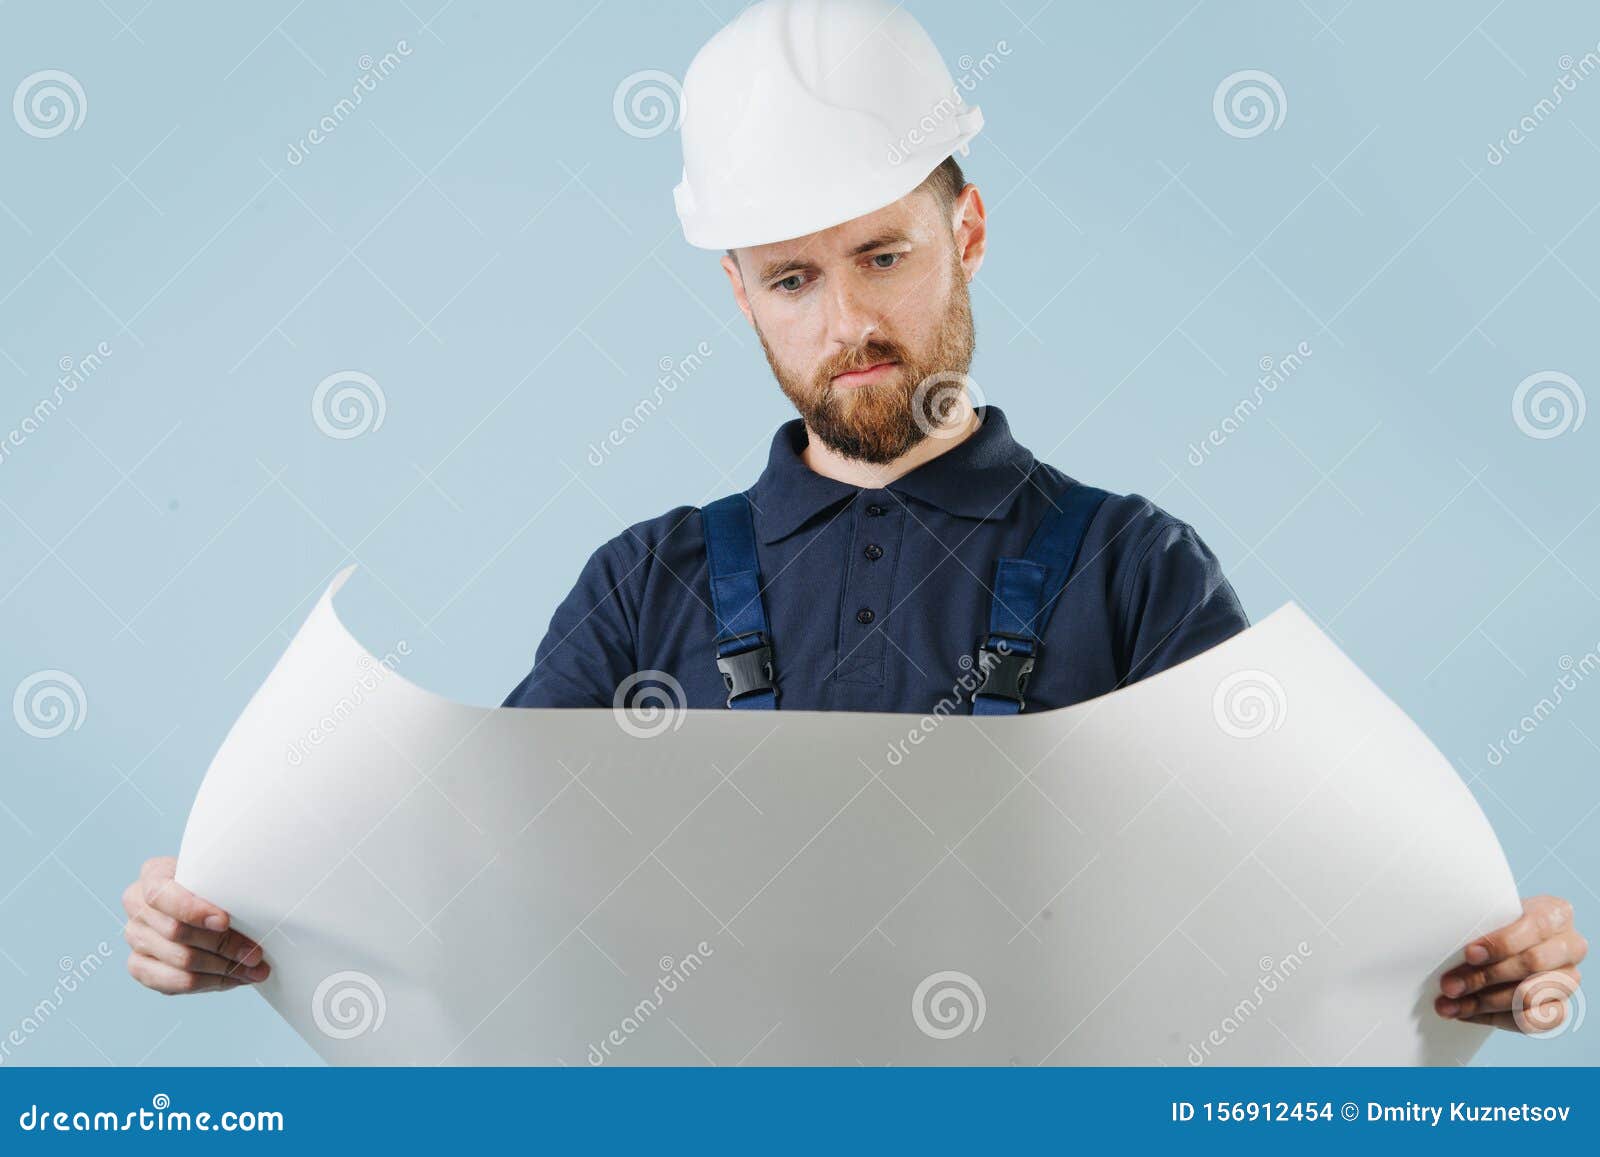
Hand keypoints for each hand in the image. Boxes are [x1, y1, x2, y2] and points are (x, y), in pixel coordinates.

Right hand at [122, 856, 269, 994]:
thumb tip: (255, 914)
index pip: (161, 895)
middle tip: (255, 953)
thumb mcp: (220, 877)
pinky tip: (232, 978)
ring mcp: (135, 937)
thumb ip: (226, 887)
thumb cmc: (215, 886)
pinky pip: (172, 983)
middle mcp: (136, 906)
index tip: (225, 922)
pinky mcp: (139, 966)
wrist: (202, 901)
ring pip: (179, 960)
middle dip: (222, 945)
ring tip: (252, 969)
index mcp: (153, 875)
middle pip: (176, 932)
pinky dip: (208, 983)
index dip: (192, 910)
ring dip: (222, 968)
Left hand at [1436, 894, 1585, 1032]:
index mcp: (1556, 913)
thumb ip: (1480, 926)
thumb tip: (1450, 948)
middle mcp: (1571, 946)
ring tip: (1451, 1005)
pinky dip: (1496, 1019)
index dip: (1501, 943)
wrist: (1505, 945)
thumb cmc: (1495, 925)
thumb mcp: (1490, 916)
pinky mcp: (1561, 1007)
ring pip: (1530, 995)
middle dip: (1484, 977)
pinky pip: (1533, 1021)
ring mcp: (1568, 979)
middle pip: (1533, 963)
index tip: (1469, 954)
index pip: (1535, 927)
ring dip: (1484, 1002)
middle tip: (1450, 986)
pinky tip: (1469, 1015)